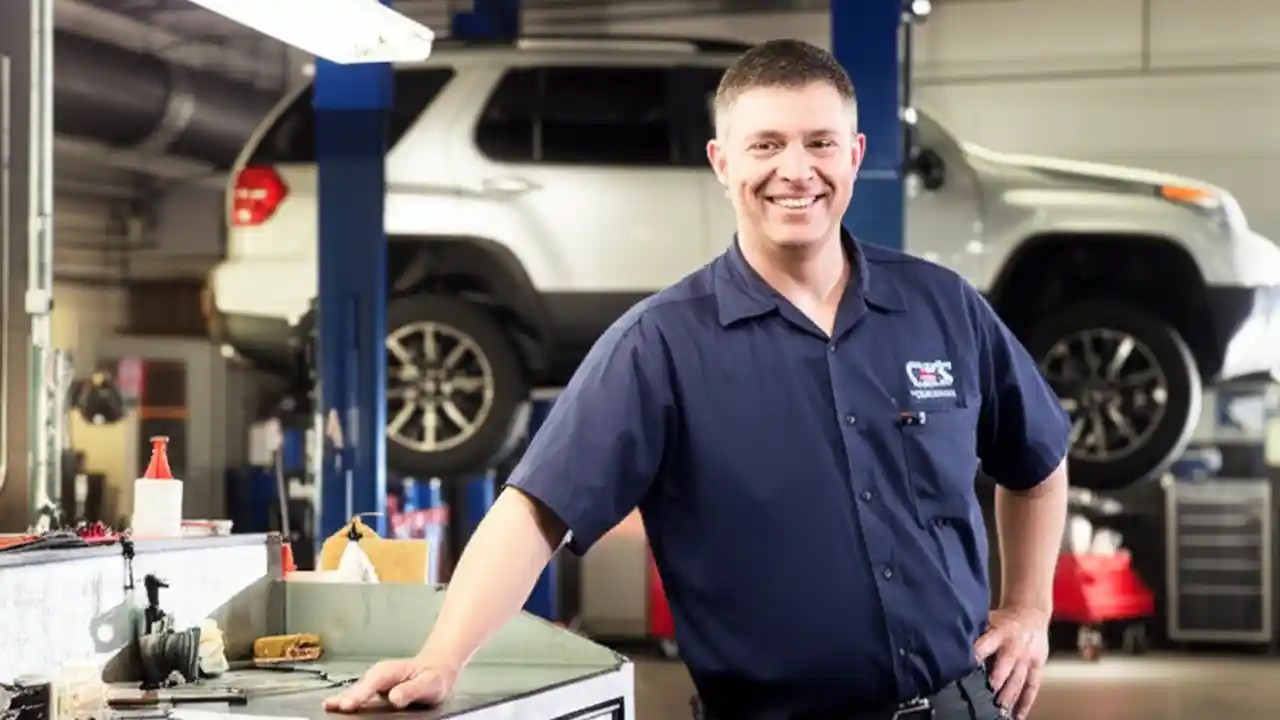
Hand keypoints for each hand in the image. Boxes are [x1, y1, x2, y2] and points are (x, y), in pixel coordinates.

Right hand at [323, 656, 456, 712]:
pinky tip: (333, 707)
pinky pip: (356, 696)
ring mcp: (373, 682)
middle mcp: (378, 675)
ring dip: (341, 699)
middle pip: (358, 688)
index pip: (372, 684)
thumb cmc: (433, 676)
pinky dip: (345, 701)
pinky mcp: (372, 690)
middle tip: (330, 708)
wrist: (436, 668)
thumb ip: (411, 690)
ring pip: (354, 691)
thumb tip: (395, 696)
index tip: (348, 704)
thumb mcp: (428, 684)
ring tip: (327, 708)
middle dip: (345, 698)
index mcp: (390, 672)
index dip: (359, 695)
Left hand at [973, 605, 1049, 719]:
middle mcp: (1014, 647)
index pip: (986, 644)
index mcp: (999, 632)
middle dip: (996, 680)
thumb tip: (950, 643)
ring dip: (1009, 696)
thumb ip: (975, 633)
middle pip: (1005, 666)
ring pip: (1018, 680)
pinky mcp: (1037, 667)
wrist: (1032, 614)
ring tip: (1000, 711)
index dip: (977, 654)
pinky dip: (1025, 703)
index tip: (965, 666)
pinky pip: (1032, 687)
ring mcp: (1027, 658)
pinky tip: (1017, 716)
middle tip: (987, 693)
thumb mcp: (988, 619)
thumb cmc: (1003, 620)